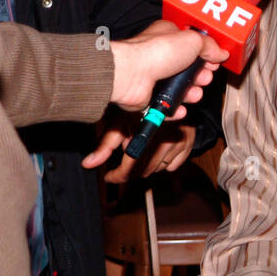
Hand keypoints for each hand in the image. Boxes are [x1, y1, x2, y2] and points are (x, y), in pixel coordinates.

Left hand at [82, 119, 197, 180]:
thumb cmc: (141, 109)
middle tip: (123, 164)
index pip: (130, 166)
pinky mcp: (188, 146)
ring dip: (145, 166)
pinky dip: (162, 163)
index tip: (109, 177)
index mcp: (144, 131)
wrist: (171, 97)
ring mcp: (178, 142)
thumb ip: (105, 145)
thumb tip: (87, 164)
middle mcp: (164, 137)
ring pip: (155, 170)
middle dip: (130, 170)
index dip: (117, 175)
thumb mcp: (120, 122)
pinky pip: (170, 167)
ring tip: (141, 150)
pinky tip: (157, 150)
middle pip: (142, 171)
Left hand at [109, 22, 227, 115]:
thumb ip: (210, 47)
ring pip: (178, 88)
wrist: (132, 73)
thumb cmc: (157, 51)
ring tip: (195, 94)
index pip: (191, 44)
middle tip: (206, 78)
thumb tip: (222, 53)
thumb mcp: (192, 41)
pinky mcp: (148, 97)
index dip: (205, 53)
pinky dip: (175, 109)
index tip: (215, 61)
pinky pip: (165, 106)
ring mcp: (153, 77)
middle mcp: (160, 55)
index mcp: (168, 36)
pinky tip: (182, 108)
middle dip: (200, 76)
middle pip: (187, 69)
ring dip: (191, 93)